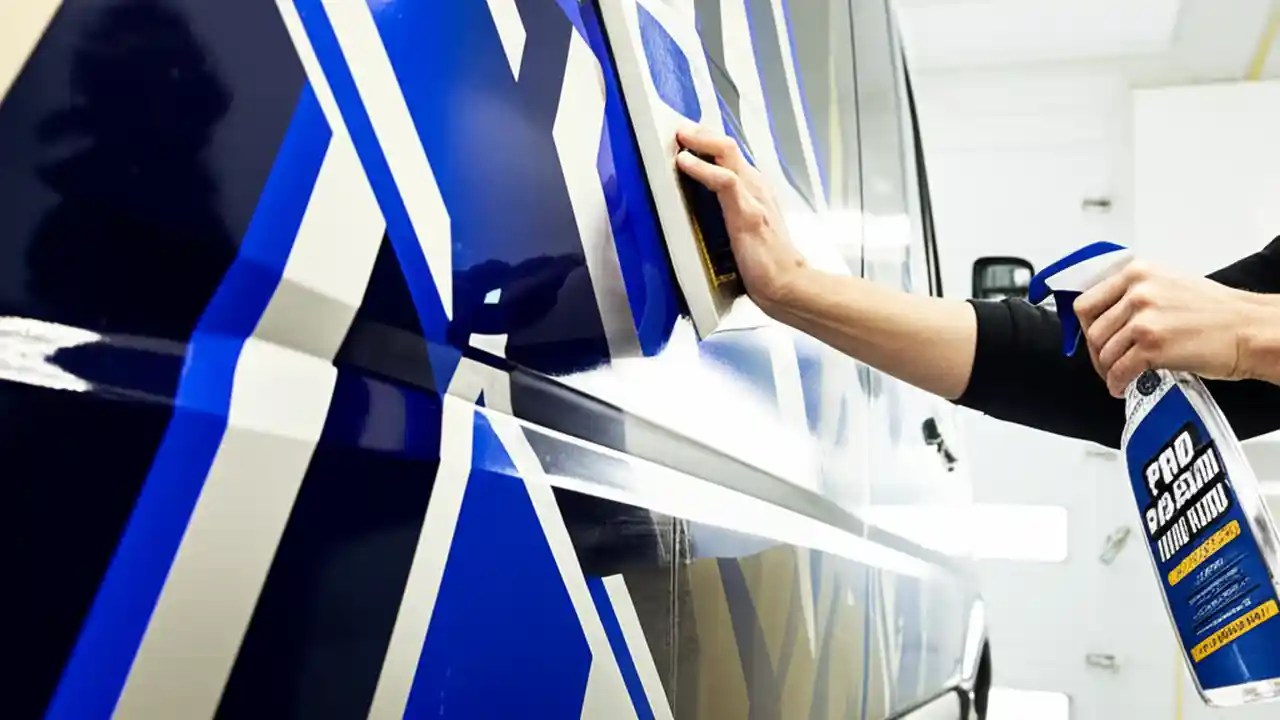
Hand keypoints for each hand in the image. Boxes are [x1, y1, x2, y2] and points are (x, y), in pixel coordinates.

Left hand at [674, 124, 805, 311]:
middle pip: (726, 145)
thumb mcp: (746, 227)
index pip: (729, 154)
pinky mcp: (748, 213)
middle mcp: (756, 186)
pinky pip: (723, 180)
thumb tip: (702, 206)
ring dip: (699, 141)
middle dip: (699, 132)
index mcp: (755, 188)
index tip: (685, 134)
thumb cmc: (766, 262)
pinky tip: (684, 162)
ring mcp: (753, 196)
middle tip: (678, 128)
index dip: (706, 139)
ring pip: (725, 153)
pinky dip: (702, 169)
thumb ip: (730, 210)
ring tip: (679, 136)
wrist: (787, 283)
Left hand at [1075, 261, 1264, 396]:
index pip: (1087, 303)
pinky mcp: (1152, 346)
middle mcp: (1137, 292)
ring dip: (1108, 371)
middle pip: (1093, 332)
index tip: (1095, 340)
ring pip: (1104, 353)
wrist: (1251, 329)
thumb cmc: (1219, 311)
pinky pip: (1119, 371)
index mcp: (1138, 273)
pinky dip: (1117, 384)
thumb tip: (1108, 315)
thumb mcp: (1169, 284)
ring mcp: (1144, 319)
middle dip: (1097, 353)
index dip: (1086, 328)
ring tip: (1119, 376)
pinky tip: (1123, 387)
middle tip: (1107, 364)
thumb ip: (1135, 293)